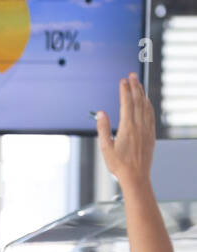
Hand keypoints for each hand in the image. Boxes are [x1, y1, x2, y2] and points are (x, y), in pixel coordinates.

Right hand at [96, 73, 154, 189]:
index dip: (124, 91)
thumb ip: (103, 128)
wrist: (136, 176)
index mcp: (127, 128)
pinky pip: (151, 115)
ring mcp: (147, 129)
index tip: (122, 80)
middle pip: (138, 101)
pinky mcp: (151, 134)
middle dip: (134, 87)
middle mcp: (139, 126)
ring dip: (142, 94)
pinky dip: (148, 105)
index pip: (126, 104)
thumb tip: (101, 113)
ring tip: (138, 84)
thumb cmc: (118, 164)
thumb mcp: (105, 147)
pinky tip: (146, 101)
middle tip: (132, 75)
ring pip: (146, 106)